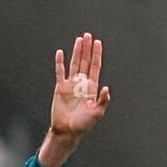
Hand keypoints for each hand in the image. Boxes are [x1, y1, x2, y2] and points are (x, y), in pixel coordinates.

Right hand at [39, 33, 109, 166]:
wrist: (67, 131)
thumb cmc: (83, 124)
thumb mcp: (96, 113)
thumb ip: (102, 101)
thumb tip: (106, 88)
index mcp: (91, 88)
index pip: (95, 67)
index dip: (96, 55)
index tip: (97, 43)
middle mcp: (81, 83)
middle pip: (85, 62)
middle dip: (87, 49)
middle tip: (88, 35)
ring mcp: (71, 85)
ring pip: (74, 64)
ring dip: (76, 52)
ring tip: (79, 39)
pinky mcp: (60, 88)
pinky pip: (60, 72)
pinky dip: (60, 62)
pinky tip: (61, 53)